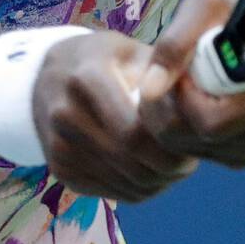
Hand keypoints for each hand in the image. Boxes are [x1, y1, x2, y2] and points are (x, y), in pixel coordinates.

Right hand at [32, 30, 200, 202]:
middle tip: (188, 162)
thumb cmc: (100, 60)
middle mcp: (66, 114)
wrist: (45, 77)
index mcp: (87, 79)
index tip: (191, 145)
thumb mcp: (130, 50)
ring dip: (156, 182)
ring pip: (123, 183)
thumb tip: (199, 99)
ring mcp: (58, 146)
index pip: (134, 132)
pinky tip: (148, 172)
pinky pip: (109, 193)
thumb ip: (163, 73)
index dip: (169, 146)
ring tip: (171, 166)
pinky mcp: (58, 170)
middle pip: (130, 161)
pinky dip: (136, 189)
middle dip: (168, 168)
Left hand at [135, 0, 244, 168]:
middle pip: (196, 140)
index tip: (177, 70)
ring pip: (192, 150)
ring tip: (176, 84)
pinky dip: (181, 131)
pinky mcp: (243, 152)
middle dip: (167, 109)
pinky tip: (186, 101)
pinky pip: (197, 153)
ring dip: (170, 119)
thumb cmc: (226, 15)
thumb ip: (174, 45)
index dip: (180, 98)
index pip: (210, 123)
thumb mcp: (201, 11)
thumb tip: (149, 89)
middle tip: (164, 77)